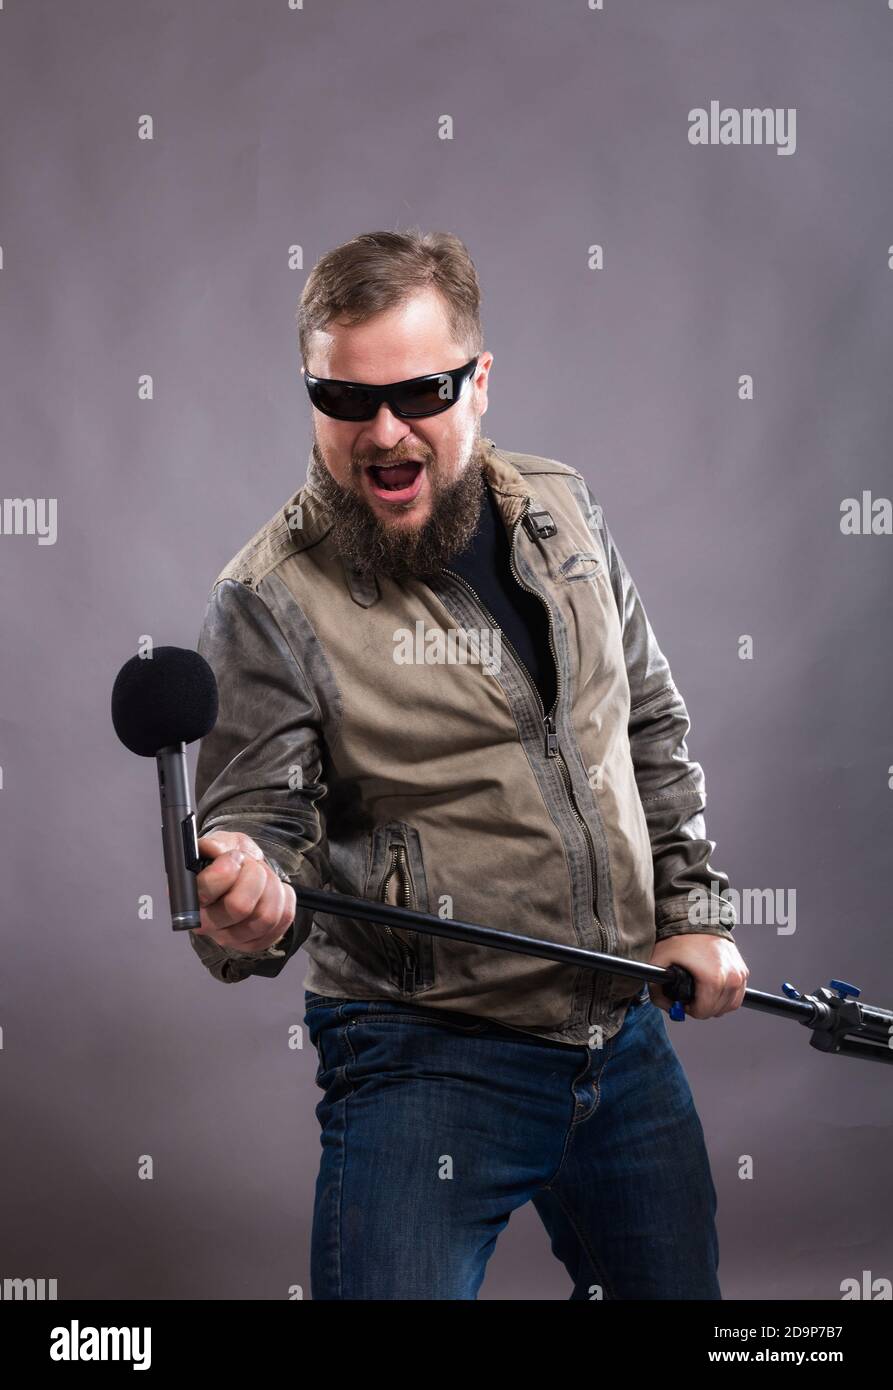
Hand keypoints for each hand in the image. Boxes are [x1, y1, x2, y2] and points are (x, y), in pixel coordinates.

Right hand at [191, 831, 295, 954]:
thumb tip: (215, 849)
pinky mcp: (256, 942)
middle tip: (253, 865)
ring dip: (273, 887)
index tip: (234, 857)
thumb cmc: (227, 861)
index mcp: (191, 896)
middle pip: (239, 906)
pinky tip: (273, 891)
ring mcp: (231, 937)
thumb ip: (215, 844)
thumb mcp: (220, 844)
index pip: (207, 890)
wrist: (245, 875)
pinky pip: (283, 919)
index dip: (227, 868)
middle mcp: (207, 923)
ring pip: (266, 916)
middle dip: (254, 875)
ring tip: (265, 877)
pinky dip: (285, 898)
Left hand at [648, 934, 748, 1018]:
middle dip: (700, 1008)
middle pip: (716, 1011)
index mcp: (713, 979)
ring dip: (714, 1005)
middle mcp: (731, 978)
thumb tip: (667, 1007)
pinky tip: (713, 990)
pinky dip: (726, 997)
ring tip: (700, 993)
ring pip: (729, 1006)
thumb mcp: (660, 963)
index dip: (688, 1009)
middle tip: (690, 997)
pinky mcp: (743, 970)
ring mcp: (739, 974)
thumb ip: (657, 990)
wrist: (698, 919)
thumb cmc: (680, 938)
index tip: (682, 1001)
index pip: (703, 1012)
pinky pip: (737, 995)